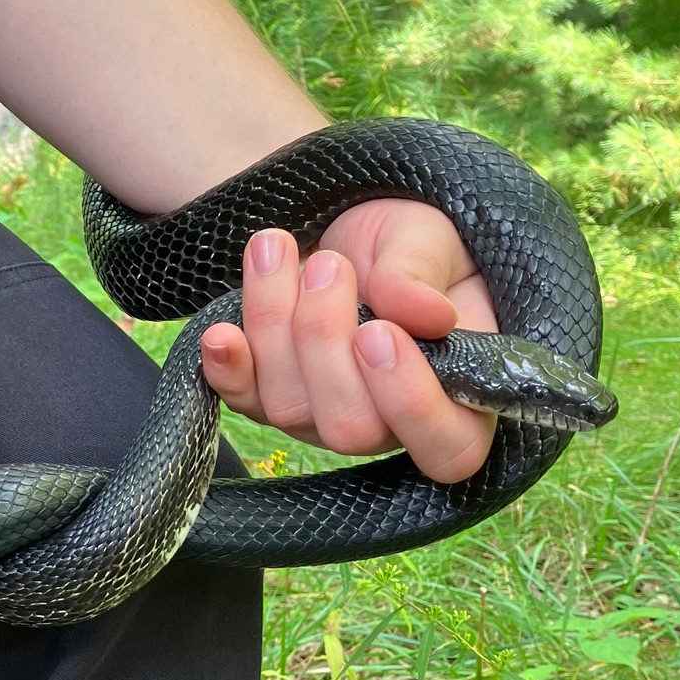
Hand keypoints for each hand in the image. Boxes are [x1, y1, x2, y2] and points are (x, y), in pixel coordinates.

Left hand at [199, 199, 499, 483]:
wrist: (354, 231)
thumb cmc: (413, 244)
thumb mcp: (431, 242)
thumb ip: (423, 277)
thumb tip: (425, 315)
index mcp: (459, 402)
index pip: (447, 448)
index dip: (411, 402)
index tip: (380, 331)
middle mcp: (388, 427)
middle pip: (350, 428)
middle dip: (326, 339)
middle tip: (331, 266)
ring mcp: (322, 418)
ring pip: (288, 406)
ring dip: (275, 320)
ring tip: (281, 248)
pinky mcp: (268, 396)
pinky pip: (242, 399)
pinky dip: (227, 366)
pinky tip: (220, 333)